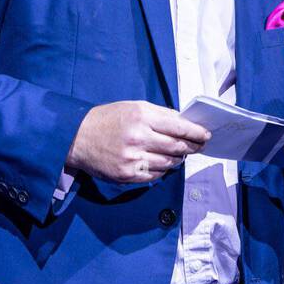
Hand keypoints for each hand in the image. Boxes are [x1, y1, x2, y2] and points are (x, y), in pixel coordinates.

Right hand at [66, 101, 210, 183]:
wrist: (77, 138)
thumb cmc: (107, 119)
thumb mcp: (133, 107)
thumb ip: (159, 114)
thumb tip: (184, 122)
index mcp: (141, 116)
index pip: (179, 126)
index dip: (196, 132)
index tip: (205, 135)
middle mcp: (138, 137)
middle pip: (177, 146)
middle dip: (192, 147)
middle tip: (198, 146)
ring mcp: (133, 158)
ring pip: (169, 163)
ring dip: (178, 159)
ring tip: (180, 154)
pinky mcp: (128, 175)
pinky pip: (156, 175)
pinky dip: (163, 170)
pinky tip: (162, 163)